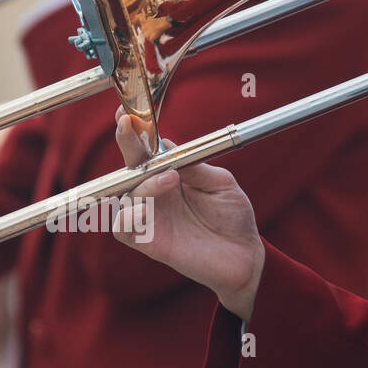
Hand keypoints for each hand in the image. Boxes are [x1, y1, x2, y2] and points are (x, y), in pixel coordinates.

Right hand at [111, 109, 264, 320]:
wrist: (245, 255)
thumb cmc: (233, 218)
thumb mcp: (221, 183)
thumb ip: (194, 166)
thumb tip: (167, 144)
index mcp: (170, 174)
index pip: (146, 150)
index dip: (134, 131)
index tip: (127, 112)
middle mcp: (155, 194)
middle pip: (130, 165)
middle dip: (126, 143)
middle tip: (128, 125)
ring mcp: (150, 217)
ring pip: (125, 194)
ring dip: (143, 182)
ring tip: (170, 178)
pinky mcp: (149, 242)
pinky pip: (122, 228)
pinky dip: (127, 216)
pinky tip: (145, 209)